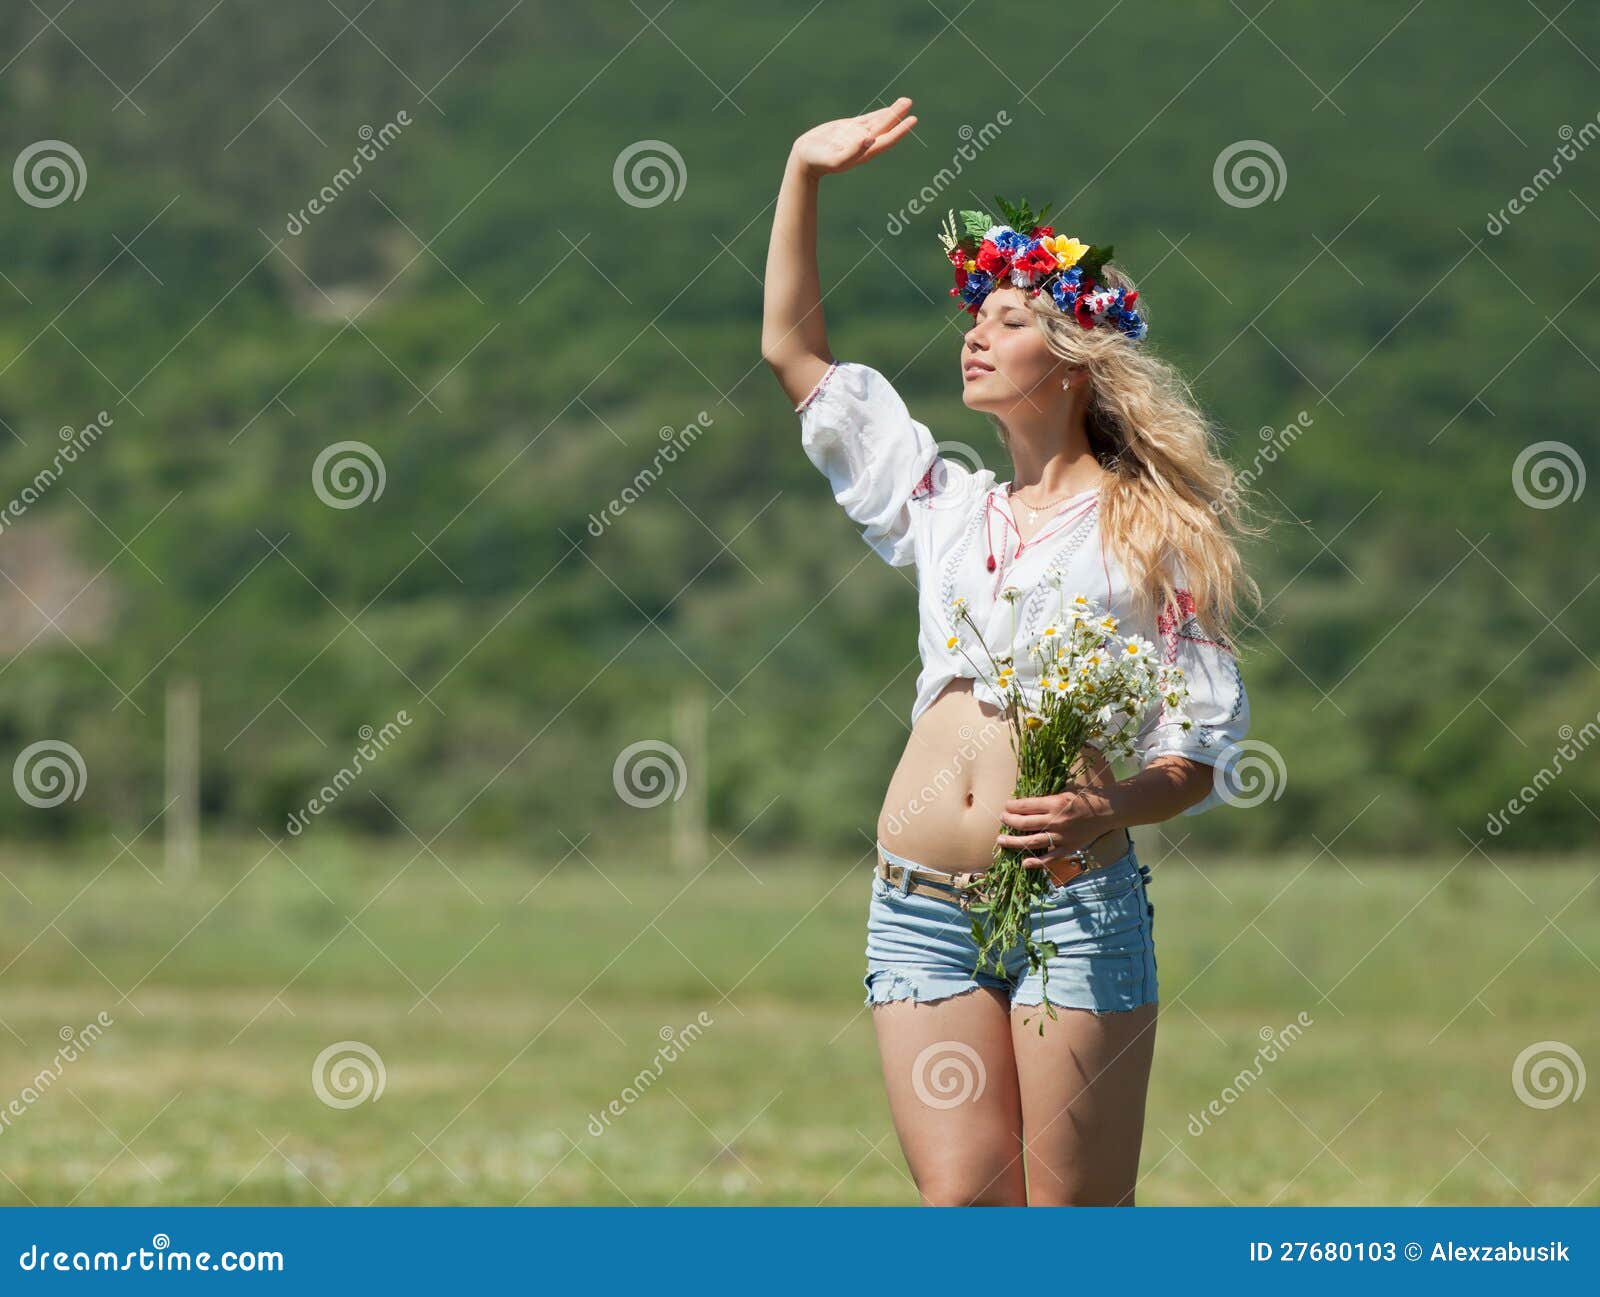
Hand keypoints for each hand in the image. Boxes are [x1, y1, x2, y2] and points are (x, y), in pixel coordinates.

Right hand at [791, 97, 916, 177]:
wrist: (805, 159)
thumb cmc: (819, 161)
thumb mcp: (836, 159)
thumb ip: (853, 152)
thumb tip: (871, 139)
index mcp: (865, 152)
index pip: (887, 140)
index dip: (900, 130)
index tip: (913, 119)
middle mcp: (865, 143)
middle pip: (886, 127)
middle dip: (897, 115)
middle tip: (909, 102)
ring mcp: (858, 135)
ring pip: (879, 121)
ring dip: (892, 112)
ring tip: (905, 101)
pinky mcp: (849, 129)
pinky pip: (868, 120)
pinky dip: (879, 114)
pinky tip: (888, 110)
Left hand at [996, 784, 1116, 880]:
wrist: (1107, 811)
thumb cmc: (1085, 798)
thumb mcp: (1065, 790)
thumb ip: (1047, 797)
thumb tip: (1026, 800)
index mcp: (1055, 803)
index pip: (1026, 805)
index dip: (1012, 806)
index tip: (1005, 806)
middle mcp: (1057, 820)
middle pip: (1025, 823)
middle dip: (1009, 821)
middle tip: (1002, 819)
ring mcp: (1062, 836)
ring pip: (1033, 841)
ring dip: (1014, 841)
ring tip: (1001, 840)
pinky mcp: (1069, 848)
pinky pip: (1050, 858)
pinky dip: (1037, 862)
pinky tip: (1024, 863)